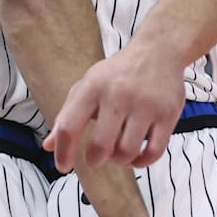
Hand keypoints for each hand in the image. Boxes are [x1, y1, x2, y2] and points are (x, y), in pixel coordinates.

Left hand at [44, 43, 185, 171]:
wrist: (158, 50)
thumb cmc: (117, 74)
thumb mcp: (87, 86)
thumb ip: (67, 116)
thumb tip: (48, 146)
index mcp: (92, 87)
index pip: (69, 126)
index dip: (63, 152)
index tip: (63, 166)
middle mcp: (118, 95)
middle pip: (100, 146)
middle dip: (95, 159)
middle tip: (97, 157)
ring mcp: (145, 105)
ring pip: (127, 152)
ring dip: (119, 160)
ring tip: (118, 152)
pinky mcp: (168, 113)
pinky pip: (153, 152)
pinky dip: (142, 161)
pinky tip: (136, 156)